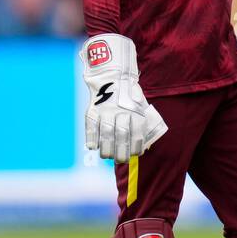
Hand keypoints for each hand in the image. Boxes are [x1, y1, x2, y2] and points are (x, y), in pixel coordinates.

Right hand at [82, 34, 167, 163]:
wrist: (112, 77)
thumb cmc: (129, 97)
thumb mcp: (141, 106)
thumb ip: (144, 124)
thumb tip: (146, 147)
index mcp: (136, 111)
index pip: (138, 133)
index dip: (136, 147)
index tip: (135, 154)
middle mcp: (121, 111)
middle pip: (122, 136)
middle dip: (121, 152)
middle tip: (121, 160)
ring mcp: (106, 111)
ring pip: (106, 133)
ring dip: (107, 149)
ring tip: (107, 156)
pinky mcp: (92, 110)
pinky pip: (91, 127)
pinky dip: (91, 138)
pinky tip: (93, 147)